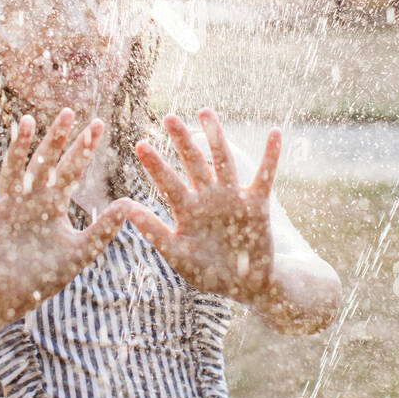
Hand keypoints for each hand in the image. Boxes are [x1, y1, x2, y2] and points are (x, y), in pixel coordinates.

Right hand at [0, 108, 130, 319]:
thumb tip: (130, 204)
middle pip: (45, 162)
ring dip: (19, 147)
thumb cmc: (47, 274)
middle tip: (69, 112)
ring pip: (13, 171)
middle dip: (56, 138)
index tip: (98, 125)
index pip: (71, 170)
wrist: (15, 297)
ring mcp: (7, 207)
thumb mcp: (80, 251)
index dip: (83, 149)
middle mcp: (31, 198)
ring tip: (26, 122)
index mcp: (53, 203)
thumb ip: (103, 229)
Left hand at [127, 108, 282, 305]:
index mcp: (187, 210)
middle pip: (193, 163)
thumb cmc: (211, 273)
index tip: (140, 144)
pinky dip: (271, 156)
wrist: (248, 286)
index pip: (167, 183)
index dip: (155, 165)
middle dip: (182, 141)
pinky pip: (265, 176)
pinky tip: (274, 133)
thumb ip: (154, 231)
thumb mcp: (178, 255)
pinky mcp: (257, 203)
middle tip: (169, 117)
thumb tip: (124, 208)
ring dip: (216, 136)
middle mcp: (208, 198)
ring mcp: (232, 197)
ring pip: (223, 161)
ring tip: (205, 111)